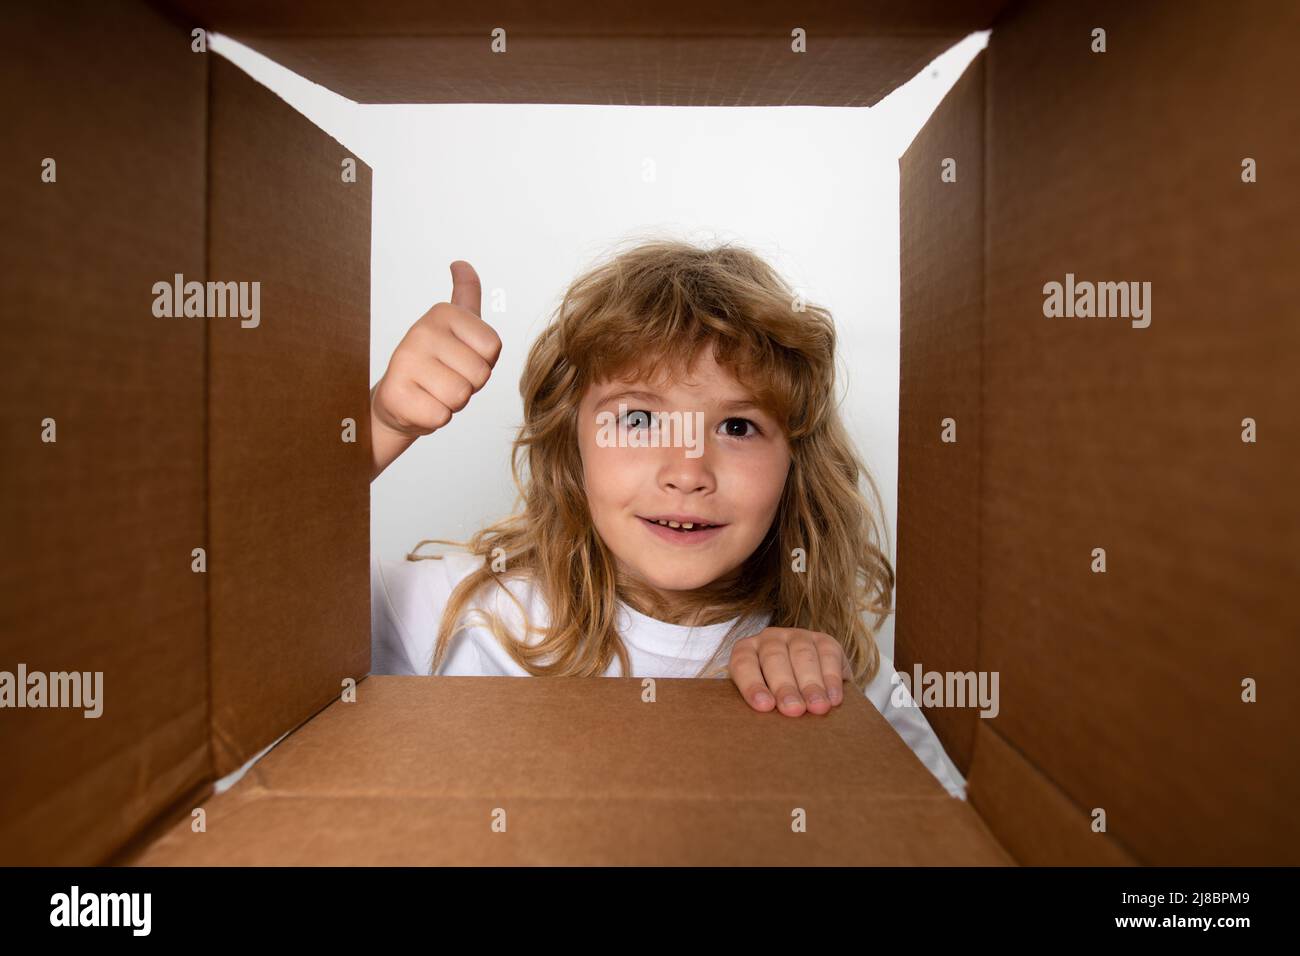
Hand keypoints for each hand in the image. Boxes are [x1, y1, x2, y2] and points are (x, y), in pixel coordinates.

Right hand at [370, 261, 500, 479]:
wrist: (397, 400)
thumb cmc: (434, 364)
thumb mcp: (455, 326)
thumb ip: (465, 294)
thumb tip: (462, 264)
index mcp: (441, 313)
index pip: (493, 348)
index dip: (483, 362)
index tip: (461, 358)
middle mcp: (421, 331)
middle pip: (480, 374)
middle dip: (469, 385)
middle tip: (446, 378)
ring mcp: (405, 362)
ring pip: (461, 396)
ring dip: (453, 402)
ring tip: (434, 391)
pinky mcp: (397, 395)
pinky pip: (441, 416)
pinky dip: (435, 418)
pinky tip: (421, 404)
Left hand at [728, 627, 847, 715]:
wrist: (808, 687)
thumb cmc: (775, 699)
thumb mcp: (762, 701)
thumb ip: (759, 708)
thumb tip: (758, 732)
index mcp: (745, 651)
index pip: (743, 664)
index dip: (752, 684)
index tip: (764, 706)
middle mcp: (769, 639)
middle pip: (774, 659)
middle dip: (785, 686)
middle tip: (794, 710)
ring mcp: (797, 636)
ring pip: (802, 655)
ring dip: (811, 684)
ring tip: (818, 707)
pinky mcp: (824, 640)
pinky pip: (828, 654)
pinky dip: (832, 677)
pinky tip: (834, 698)